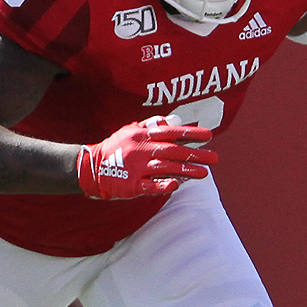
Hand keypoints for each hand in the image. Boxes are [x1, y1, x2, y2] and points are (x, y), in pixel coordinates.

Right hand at [75, 117, 217, 199]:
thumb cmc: (115, 148)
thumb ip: (150, 126)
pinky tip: (177, 184)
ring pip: (165, 167)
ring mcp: (136, 168)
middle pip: (173, 151)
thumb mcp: (130, 131)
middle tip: (215, 158)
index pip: (171, 132)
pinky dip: (163, 184)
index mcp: (142, 135)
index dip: (190, 134)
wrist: (91, 167)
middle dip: (195, 154)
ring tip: (205, 173)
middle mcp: (141, 150)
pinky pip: (150, 185)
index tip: (209, 136)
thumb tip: (170, 121)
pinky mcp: (131, 184)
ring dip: (186, 170)